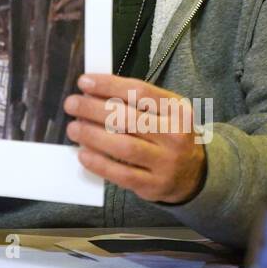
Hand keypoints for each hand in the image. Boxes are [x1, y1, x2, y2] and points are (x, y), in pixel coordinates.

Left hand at [62, 73, 206, 204]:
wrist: (194, 174)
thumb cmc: (168, 135)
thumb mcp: (165, 112)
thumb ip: (135, 101)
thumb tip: (92, 92)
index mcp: (177, 110)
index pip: (140, 92)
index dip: (108, 85)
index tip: (84, 82)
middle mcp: (175, 135)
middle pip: (128, 118)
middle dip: (94, 109)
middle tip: (71, 104)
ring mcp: (166, 162)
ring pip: (124, 146)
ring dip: (92, 136)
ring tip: (73, 128)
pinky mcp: (154, 185)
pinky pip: (122, 174)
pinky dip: (99, 163)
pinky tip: (83, 154)